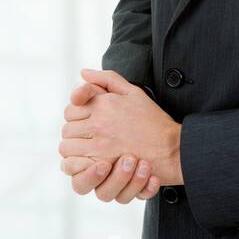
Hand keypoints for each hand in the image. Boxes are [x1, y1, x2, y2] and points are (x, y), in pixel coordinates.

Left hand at [59, 68, 182, 197]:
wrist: (171, 149)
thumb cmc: (155, 121)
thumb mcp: (134, 92)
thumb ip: (106, 79)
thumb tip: (83, 72)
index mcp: (104, 103)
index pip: (71, 109)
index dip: (76, 116)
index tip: (87, 122)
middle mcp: (98, 123)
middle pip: (67, 129)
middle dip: (75, 133)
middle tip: (88, 139)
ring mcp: (99, 145)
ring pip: (66, 147)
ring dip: (74, 150)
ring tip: (88, 152)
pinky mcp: (102, 165)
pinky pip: (73, 165)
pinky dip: (77, 165)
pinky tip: (89, 163)